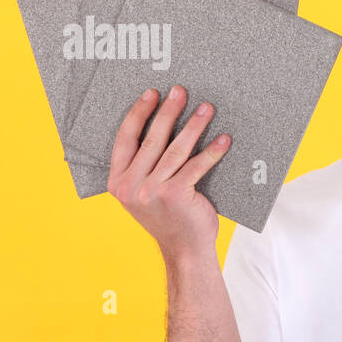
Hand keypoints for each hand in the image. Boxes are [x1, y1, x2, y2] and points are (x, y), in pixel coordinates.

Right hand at [108, 84, 230, 262]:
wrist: (185, 250)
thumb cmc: (169, 217)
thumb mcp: (144, 193)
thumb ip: (144, 168)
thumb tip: (162, 125)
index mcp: (117, 182)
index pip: (125, 139)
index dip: (138, 113)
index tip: (151, 94)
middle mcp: (130, 186)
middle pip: (152, 139)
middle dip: (168, 111)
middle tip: (180, 91)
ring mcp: (152, 192)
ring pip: (175, 149)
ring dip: (194, 125)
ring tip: (206, 108)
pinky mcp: (176, 195)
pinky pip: (197, 166)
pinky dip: (212, 151)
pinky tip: (223, 139)